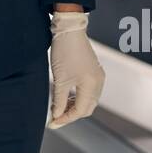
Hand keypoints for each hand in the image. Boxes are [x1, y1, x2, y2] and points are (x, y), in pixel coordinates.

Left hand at [48, 11, 104, 127]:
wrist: (69, 30)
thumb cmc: (64, 52)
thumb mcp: (60, 80)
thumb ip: (59, 101)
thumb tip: (57, 115)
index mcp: (91, 85)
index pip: (80, 111)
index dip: (66, 119)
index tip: (53, 123)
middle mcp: (98, 82)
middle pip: (87, 108)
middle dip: (71, 114)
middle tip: (56, 117)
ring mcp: (98, 76)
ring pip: (88, 100)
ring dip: (75, 106)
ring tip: (59, 107)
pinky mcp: (94, 71)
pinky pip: (89, 91)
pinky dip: (78, 97)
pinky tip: (66, 96)